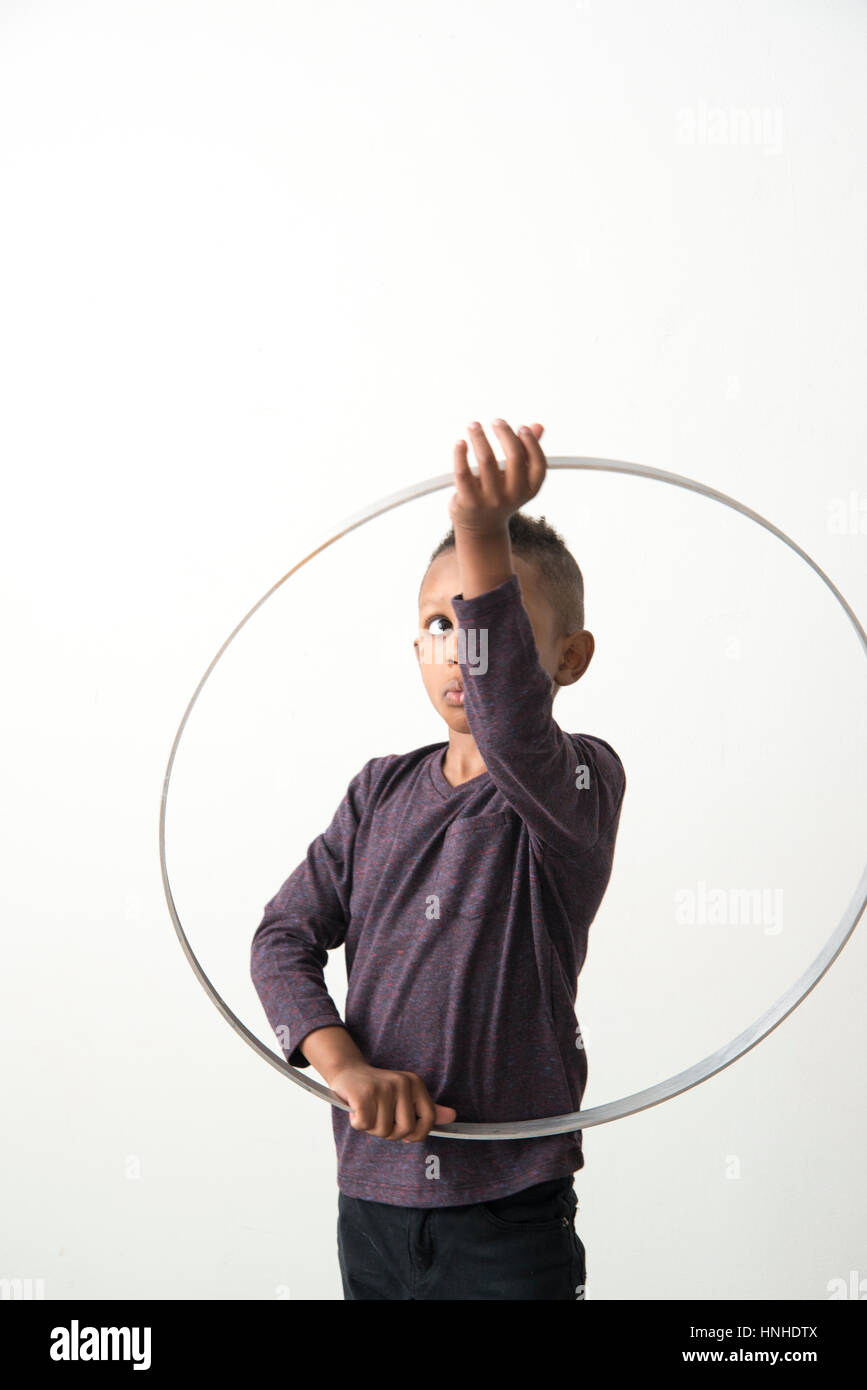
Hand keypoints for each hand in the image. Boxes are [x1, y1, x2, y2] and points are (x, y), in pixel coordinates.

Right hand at [329, 1062, 456, 1141]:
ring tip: (367, 1112)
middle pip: (405, 1129)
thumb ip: (427, 1108)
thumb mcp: (405, 1096)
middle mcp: (402, 1083)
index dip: (418, 1133)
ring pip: (383, 1130)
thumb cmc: (378, 1090)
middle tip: (379, 1120)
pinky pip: (365, 1125)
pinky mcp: (363, 1094)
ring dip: (371, 1128)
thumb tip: (452, 1117)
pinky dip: (358, 1123)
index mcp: (415, 1083)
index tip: (405, 1134)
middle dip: (390, 1133)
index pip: (429, 1119)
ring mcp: (383, 1088)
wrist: (348, 1072)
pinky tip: (356, 1111)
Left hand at [449, 419, 546, 533]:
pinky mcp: (469, 502)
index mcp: (529, 490)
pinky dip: (460, 454)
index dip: (532, 442)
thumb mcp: (517, 478)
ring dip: (479, 437)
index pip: (538, 463)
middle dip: (505, 433)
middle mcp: (512, 496)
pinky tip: (460, 443)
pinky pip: (463, 473)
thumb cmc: (500, 496)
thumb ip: (526, 453)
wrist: (480, 529)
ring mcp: (491, 500)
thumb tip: (538, 426)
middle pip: (513, 456)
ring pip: (486, 460)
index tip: (521, 427)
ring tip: (474, 425)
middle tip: (496, 422)